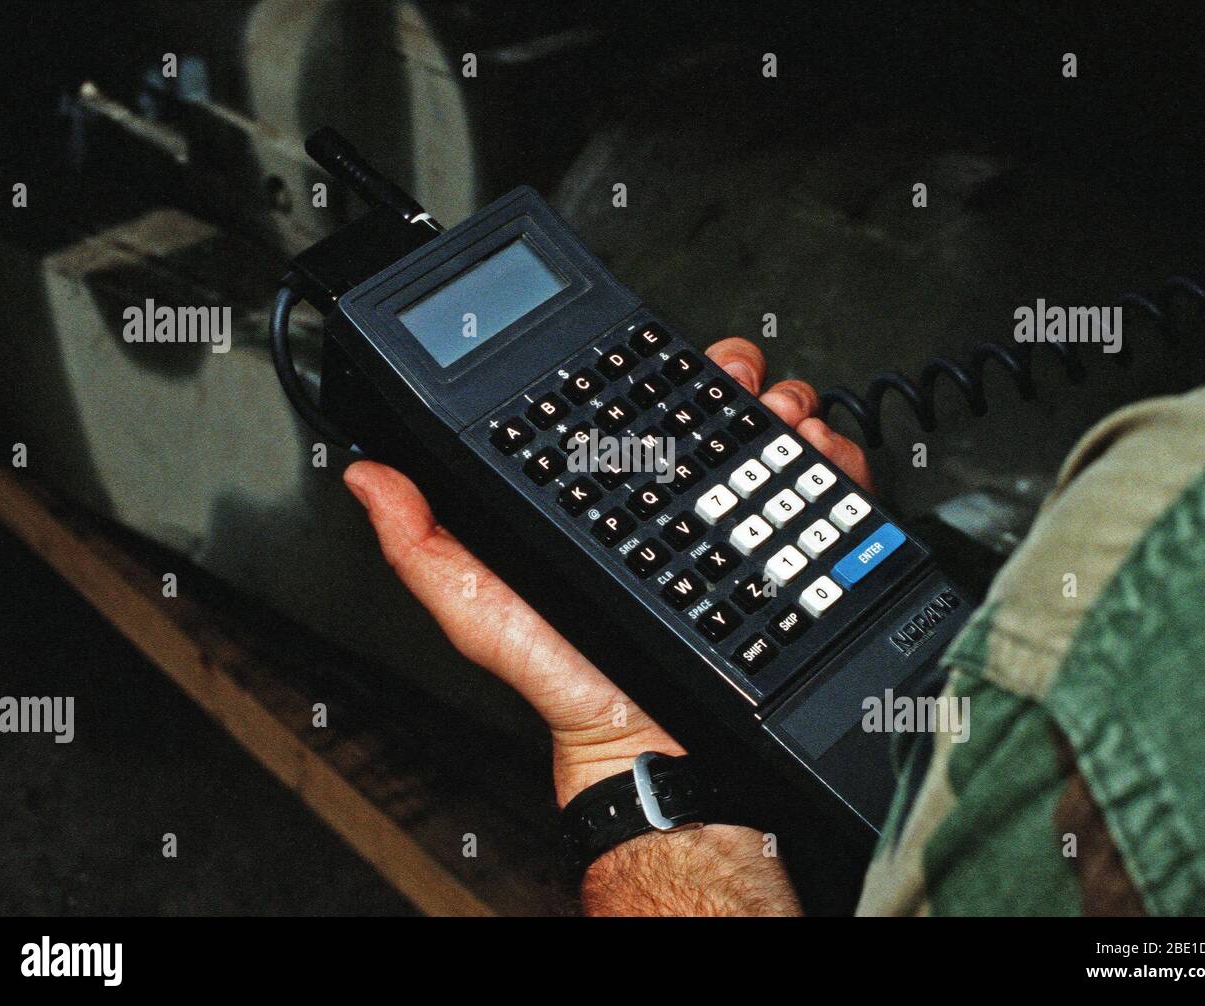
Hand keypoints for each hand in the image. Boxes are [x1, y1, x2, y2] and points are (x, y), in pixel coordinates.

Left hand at [343, 337, 872, 808]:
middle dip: (738, 377)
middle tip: (742, 375)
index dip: (657, 369)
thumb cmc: (571, 686)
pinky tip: (823, 460)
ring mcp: (736, 534)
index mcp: (608, 505)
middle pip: (716, 414)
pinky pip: (824, 500)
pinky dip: (836, 467)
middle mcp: (675, 510)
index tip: (679, 350)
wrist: (657, 750)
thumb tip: (368, 477)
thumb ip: (425, 547)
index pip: (634, 414)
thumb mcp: (481, 612)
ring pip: (775, 442)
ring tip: (786, 414)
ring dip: (789, 413)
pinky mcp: (786, 564)